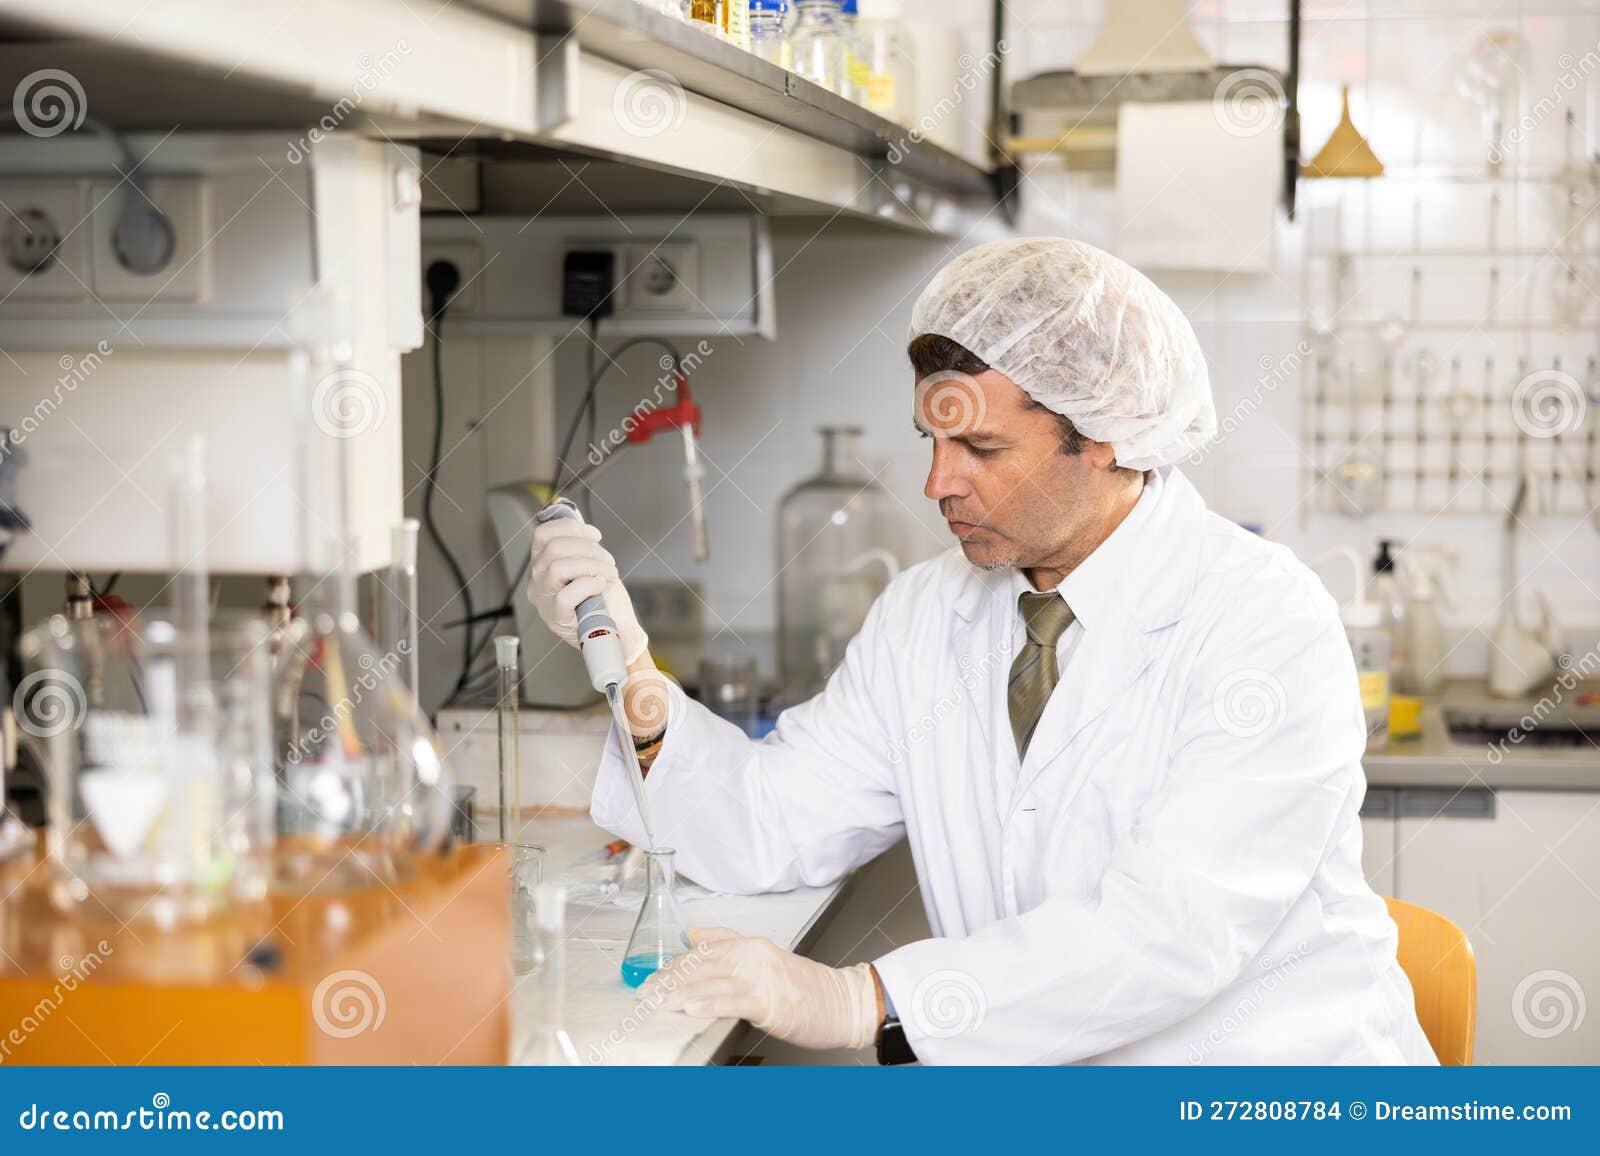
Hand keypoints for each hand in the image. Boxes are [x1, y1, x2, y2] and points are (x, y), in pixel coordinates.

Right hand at [526, 509, 648, 663]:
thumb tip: (567, 508)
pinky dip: (589, 583)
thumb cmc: (604, 599)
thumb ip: (577, 539)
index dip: (570, 528)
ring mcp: (543, 601)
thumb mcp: (590, 563)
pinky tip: (601, 586)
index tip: (596, 535)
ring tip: (609, 574)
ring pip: (558, 567)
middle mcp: (536, 582)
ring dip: (592, 565)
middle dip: (588, 548)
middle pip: (553, 548)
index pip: (542, 535)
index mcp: (541, 565)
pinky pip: (567, 593)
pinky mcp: (556, 617)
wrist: (619, 632)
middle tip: (607, 561)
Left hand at [640, 927, 879, 1050]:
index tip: (651, 979)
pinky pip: (733, 1001)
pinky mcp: (770, 1001)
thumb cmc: (805, 987)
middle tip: (644, 994)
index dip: (672, 966)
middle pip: (700, 966)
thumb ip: (729, 942)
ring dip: (678, 994)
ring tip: (656, 1003)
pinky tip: (691, 1007)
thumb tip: (694, 934)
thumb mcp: (764, 957)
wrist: (842, 1002)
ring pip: (710, 983)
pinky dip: (710, 1003)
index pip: (700, 952)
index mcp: (749, 945)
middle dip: (667, 981)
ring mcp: (761, 977)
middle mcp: (752, 956)